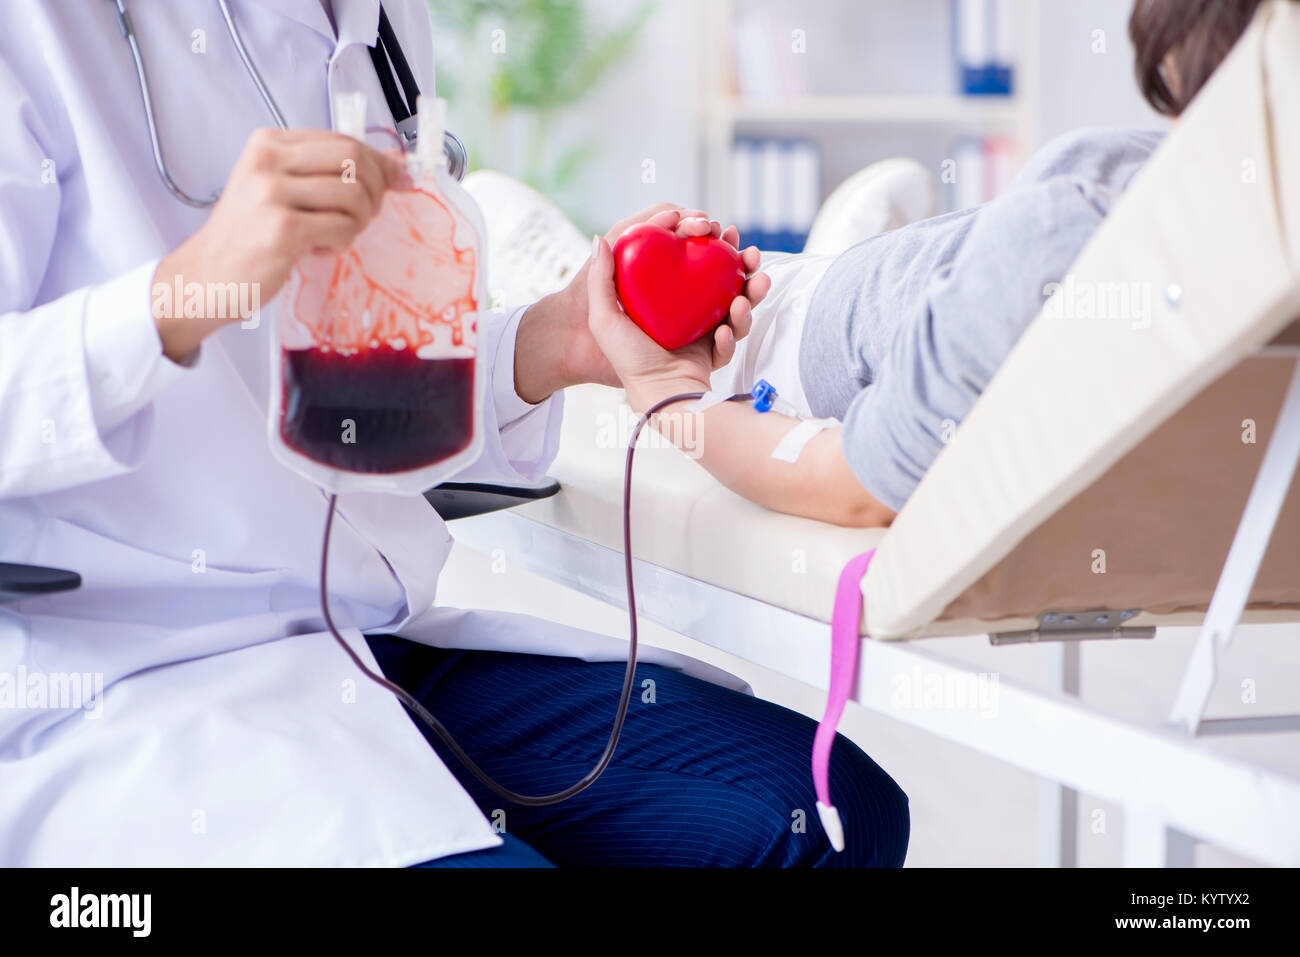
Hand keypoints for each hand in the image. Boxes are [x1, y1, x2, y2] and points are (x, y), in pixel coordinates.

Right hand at [152, 128, 408, 360]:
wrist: (206, 275)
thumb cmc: (249, 235)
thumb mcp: (281, 190)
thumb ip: (328, 173)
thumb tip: (396, 167)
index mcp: (269, 144)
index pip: (343, 140)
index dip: (379, 162)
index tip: (397, 181)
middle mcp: (268, 161)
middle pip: (353, 159)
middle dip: (375, 190)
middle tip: (365, 215)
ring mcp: (272, 193)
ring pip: (354, 195)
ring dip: (359, 221)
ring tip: (335, 236)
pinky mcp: (282, 229)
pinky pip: (343, 227)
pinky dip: (342, 242)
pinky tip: (319, 250)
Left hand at [584, 229, 768, 413]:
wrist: (658, 396)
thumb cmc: (629, 360)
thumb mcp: (605, 319)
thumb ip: (600, 279)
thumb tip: (600, 239)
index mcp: (661, 294)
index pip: (686, 257)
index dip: (702, 238)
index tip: (711, 227)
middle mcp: (684, 307)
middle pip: (719, 275)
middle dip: (740, 261)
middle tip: (748, 253)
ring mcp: (703, 327)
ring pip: (736, 300)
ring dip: (750, 291)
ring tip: (753, 287)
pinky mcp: (716, 348)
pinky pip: (732, 334)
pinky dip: (732, 332)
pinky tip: (723, 334)